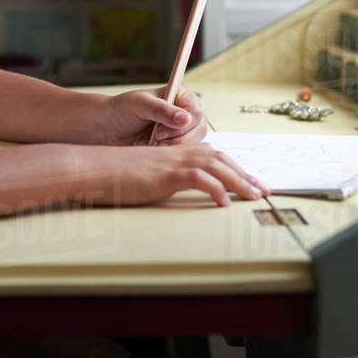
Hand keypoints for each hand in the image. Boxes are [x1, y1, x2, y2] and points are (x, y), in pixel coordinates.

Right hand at [73, 143, 269, 206]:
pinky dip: (216, 189)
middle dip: (245, 175)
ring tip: (255, 196)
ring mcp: (172, 162)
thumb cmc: (114, 175)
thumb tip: (179, 194)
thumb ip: (166, 181)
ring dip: (239, 181)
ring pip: (216, 166)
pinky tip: (225, 203)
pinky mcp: (165, 174)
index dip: (235, 168)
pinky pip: (198, 179)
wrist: (93, 168)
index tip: (250, 183)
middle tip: (264, 190)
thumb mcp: (146, 177)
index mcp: (175, 153)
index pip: (213, 157)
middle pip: (221, 159)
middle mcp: (178, 153)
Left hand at [98, 85, 208, 146]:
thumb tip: (186, 119)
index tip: (159, 132)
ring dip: (172, 147)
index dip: (181, 125)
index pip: (196, 112)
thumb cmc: (122, 110)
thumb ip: (163, 111)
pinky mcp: (178, 144)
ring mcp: (184, 129)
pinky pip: (185, 154)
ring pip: (194, 144)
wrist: (108, 128)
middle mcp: (186, 111)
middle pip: (199, 130)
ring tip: (150, 143)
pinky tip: (152, 148)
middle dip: (177, 139)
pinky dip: (169, 154)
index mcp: (181, 95)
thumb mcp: (141, 105)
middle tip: (154, 140)